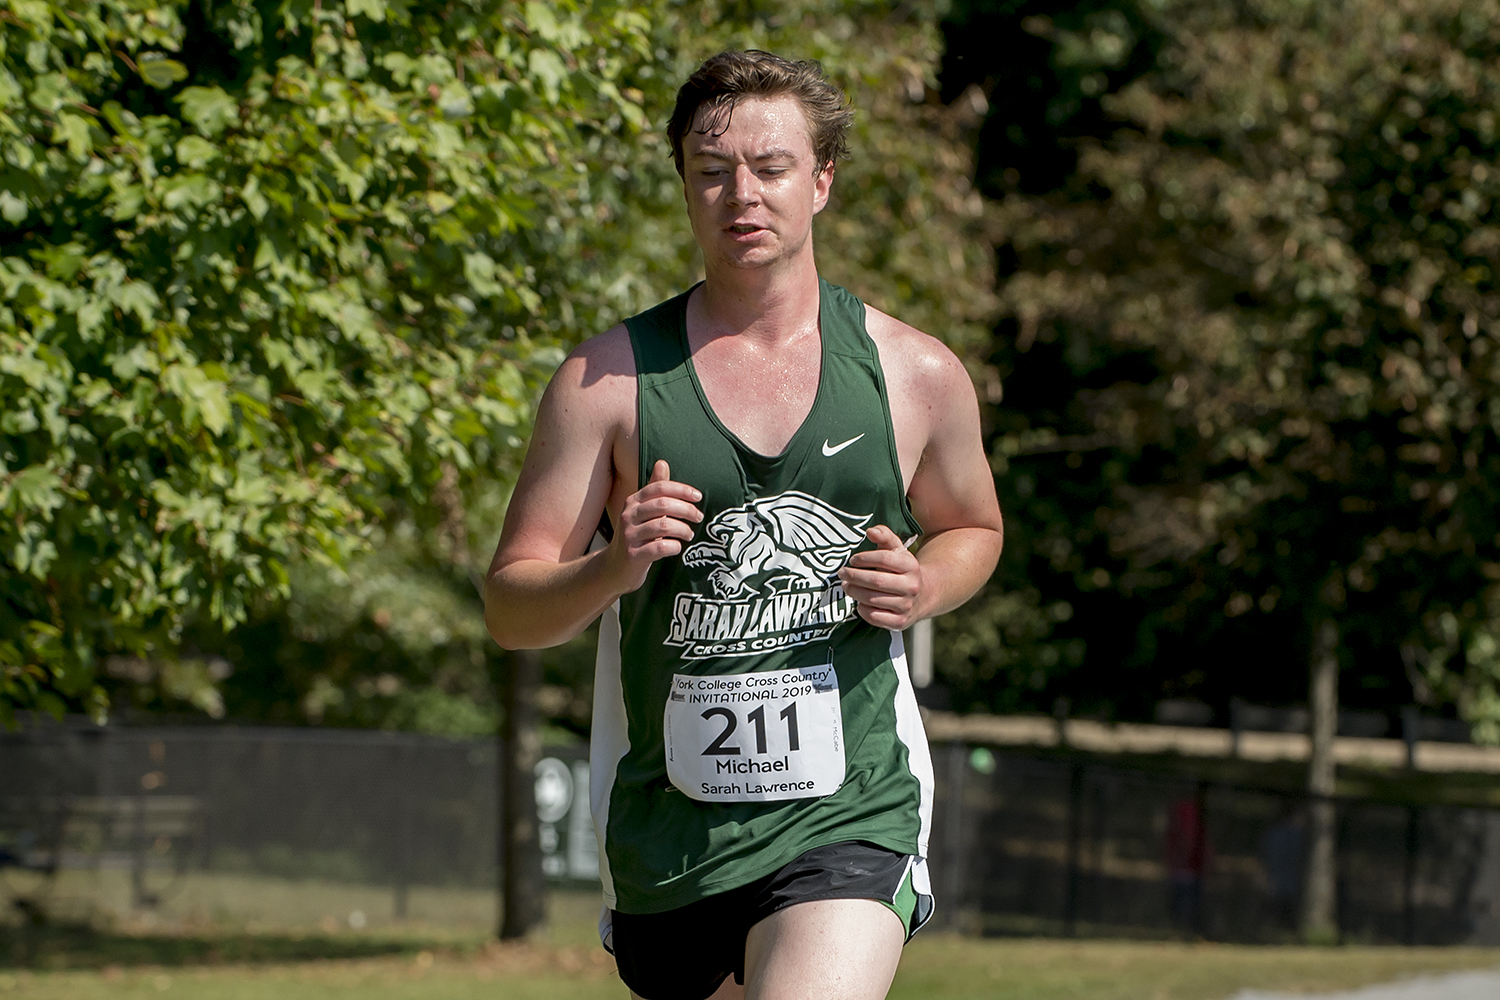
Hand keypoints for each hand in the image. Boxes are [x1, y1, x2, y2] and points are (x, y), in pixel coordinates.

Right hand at [607, 460, 702, 594]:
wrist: (614, 568)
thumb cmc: (636, 536)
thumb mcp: (643, 511)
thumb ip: (655, 489)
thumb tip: (662, 463)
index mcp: (633, 502)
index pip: (658, 488)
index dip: (681, 490)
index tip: (698, 497)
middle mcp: (628, 516)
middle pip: (662, 505)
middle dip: (686, 510)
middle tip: (699, 517)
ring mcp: (629, 536)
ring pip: (663, 526)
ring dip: (683, 529)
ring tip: (690, 534)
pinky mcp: (633, 555)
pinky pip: (659, 548)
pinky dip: (674, 546)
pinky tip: (677, 547)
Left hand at [838, 524, 921, 629]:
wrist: (923, 596)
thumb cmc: (901, 570)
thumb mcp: (897, 550)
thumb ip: (884, 536)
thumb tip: (870, 531)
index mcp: (911, 565)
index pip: (885, 558)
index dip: (865, 558)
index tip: (852, 560)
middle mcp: (911, 586)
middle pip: (876, 581)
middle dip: (854, 576)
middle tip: (842, 574)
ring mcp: (907, 605)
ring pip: (873, 599)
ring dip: (855, 592)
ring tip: (846, 586)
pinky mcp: (900, 622)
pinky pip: (875, 617)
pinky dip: (863, 610)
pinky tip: (859, 603)